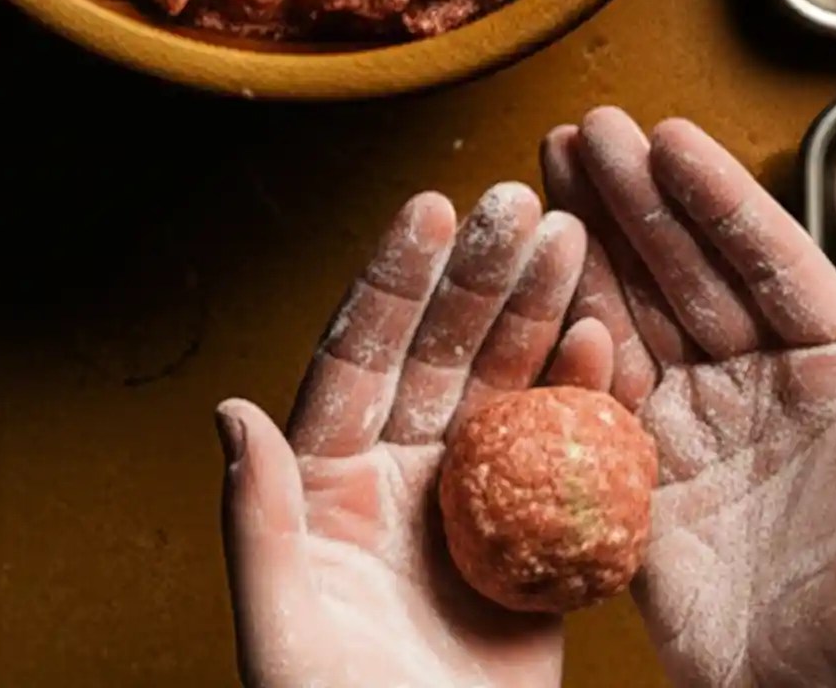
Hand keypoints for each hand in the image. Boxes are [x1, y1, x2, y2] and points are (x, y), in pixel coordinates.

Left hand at [215, 185, 614, 686]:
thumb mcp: (287, 629)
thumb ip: (260, 521)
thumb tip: (231, 412)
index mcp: (329, 482)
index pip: (360, 358)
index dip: (394, 282)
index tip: (429, 212)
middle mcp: (401, 474)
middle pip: (443, 352)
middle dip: (479, 276)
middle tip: (519, 206)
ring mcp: (474, 497)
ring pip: (508, 381)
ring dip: (538, 311)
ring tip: (571, 243)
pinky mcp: (536, 530)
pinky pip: (565, 444)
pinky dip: (588, 392)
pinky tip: (604, 338)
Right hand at [542, 108, 835, 687]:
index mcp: (832, 363)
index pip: (768, 260)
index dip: (718, 197)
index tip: (671, 139)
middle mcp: (756, 378)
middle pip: (688, 271)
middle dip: (637, 199)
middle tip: (588, 133)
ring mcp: (692, 418)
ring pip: (636, 313)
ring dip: (593, 244)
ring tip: (550, 175)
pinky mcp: (639, 463)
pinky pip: (599, 387)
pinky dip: (570, 331)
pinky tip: (540, 276)